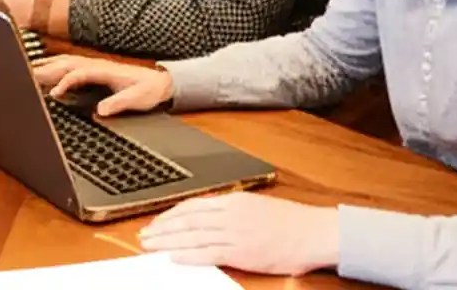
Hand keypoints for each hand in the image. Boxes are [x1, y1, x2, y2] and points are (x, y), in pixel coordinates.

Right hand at [31, 54, 172, 115]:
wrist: (159, 82)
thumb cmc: (148, 90)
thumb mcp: (137, 99)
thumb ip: (119, 103)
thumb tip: (100, 110)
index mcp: (104, 70)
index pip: (78, 72)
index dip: (64, 82)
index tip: (54, 94)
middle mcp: (96, 65)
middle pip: (66, 64)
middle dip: (46, 69)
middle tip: (26, 77)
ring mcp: (93, 66)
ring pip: (65, 62)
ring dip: (47, 65)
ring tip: (28, 72)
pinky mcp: (93, 70)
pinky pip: (69, 66)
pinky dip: (54, 66)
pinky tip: (46, 71)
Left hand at [139, 193, 339, 276]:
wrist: (314, 233)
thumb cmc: (291, 221)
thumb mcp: (256, 205)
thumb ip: (232, 209)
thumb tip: (208, 215)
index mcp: (234, 200)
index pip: (193, 205)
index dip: (171, 214)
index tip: (157, 220)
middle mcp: (230, 214)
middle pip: (186, 220)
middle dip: (161, 227)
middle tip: (143, 234)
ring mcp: (235, 233)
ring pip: (192, 235)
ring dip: (167, 240)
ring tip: (149, 245)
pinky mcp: (242, 253)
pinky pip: (209, 253)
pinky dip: (188, 255)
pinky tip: (173, 257)